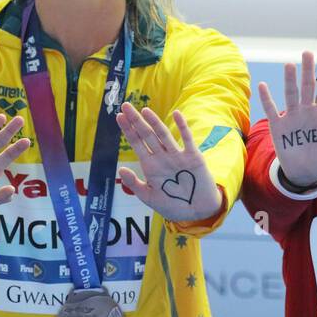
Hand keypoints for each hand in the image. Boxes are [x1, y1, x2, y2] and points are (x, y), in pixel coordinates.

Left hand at [116, 103, 223, 221]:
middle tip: (125, 105)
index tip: (118, 116)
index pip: (136, 143)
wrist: (198, 211)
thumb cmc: (174, 205)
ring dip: (154, 122)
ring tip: (144, 110)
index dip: (128, 130)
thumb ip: (135, 184)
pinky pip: (187, 140)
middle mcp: (162, 157)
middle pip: (146, 135)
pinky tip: (177, 114)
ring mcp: (177, 156)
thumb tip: (120, 170)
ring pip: (163, 135)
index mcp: (150, 166)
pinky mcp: (193, 157)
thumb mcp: (150, 198)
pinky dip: (182, 127)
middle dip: (136, 121)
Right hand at [258, 52, 316, 187]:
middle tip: (307, 53)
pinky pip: (271, 111)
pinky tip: (262, 86)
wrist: (309, 174)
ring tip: (290, 65)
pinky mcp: (279, 127)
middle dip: (307, 70)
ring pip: (290, 94)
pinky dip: (266, 99)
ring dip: (289, 80)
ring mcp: (292, 117)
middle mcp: (308, 111)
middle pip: (307, 86)